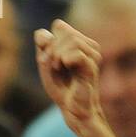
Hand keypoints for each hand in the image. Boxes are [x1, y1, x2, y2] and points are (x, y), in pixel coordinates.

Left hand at [34, 20, 106, 136]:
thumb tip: (45, 35)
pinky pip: (76, 54)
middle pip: (64, 31)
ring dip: (57, 55)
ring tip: (58, 68)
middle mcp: (88, 46)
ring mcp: (92, 55)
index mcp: (78, 43)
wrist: (73, 110)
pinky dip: (64, 59)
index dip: (48, 40)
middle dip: (51, 48)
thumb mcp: (46, 66)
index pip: (59, 26)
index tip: (47, 57)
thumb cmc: (62, 89)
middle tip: (52, 66)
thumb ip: (43, 48)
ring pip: (71, 40)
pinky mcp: (92, 67)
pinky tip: (64, 68)